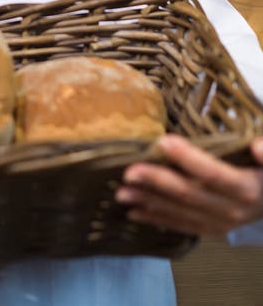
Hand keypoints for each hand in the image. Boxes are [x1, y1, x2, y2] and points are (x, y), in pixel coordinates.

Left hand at [115, 135, 262, 235]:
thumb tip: (256, 146)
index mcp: (246, 188)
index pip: (213, 174)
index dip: (188, 159)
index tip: (162, 141)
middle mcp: (232, 210)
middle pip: (189, 194)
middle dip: (157, 182)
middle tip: (129, 172)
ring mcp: (219, 224)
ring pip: (180, 212)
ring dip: (149, 202)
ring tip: (122, 194)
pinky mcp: (210, 230)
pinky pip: (180, 226)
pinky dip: (156, 219)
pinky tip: (134, 212)